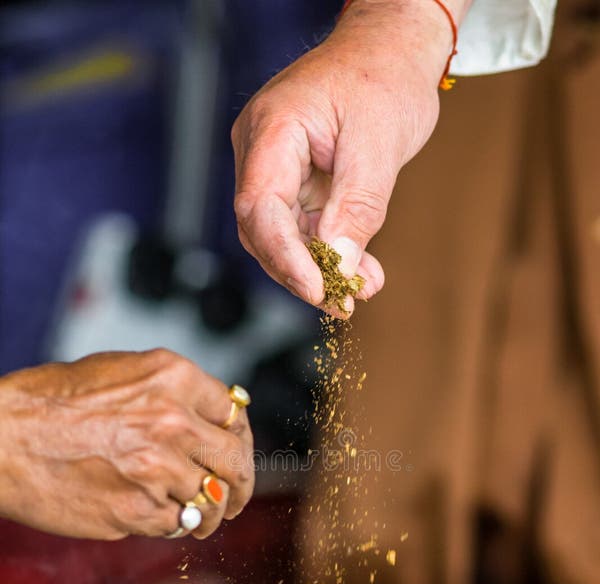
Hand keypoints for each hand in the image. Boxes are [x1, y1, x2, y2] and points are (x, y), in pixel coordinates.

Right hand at [0, 349, 253, 539]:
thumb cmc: (48, 403)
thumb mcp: (118, 372)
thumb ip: (170, 392)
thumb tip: (212, 416)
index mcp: (172, 378)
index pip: (234, 413)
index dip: (238, 437)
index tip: (235, 452)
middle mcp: (172, 421)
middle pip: (236, 461)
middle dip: (242, 483)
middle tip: (238, 497)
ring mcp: (157, 469)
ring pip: (210, 501)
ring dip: (208, 511)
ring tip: (199, 516)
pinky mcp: (137, 511)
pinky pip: (176, 524)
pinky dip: (172, 524)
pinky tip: (156, 516)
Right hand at [232, 0, 459, 314]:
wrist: (393, 51)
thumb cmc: (385, 77)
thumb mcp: (379, 144)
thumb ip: (357, 207)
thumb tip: (338, 265)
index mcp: (272, 129)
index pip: (260, 207)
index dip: (284, 256)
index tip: (316, 289)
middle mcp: (262, 151)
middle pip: (264, 230)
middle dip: (302, 272)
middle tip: (342, 302)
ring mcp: (276, 168)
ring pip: (284, 237)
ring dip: (321, 269)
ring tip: (361, 289)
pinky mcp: (296, 183)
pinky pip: (305, 229)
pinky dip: (332, 253)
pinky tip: (361, 273)